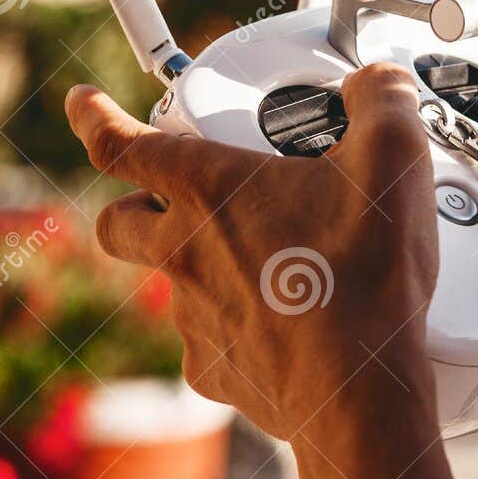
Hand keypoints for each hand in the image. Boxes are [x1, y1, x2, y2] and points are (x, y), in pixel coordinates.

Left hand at [69, 66, 477, 478]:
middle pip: (118, 220)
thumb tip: (377, 85)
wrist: (359, 393)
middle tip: (172, 196)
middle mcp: (184, 253)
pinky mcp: (215, 371)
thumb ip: (383, 101)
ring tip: (265, 263)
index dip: (94, 117)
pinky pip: (210, 341)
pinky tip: (284, 324)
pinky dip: (236, 327)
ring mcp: (194, 318)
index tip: (83, 105)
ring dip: (200, 266)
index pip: (120, 144)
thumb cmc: (364, 278)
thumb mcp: (394, 161)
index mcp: (209, 190)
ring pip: (170, 283)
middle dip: (130, 202)